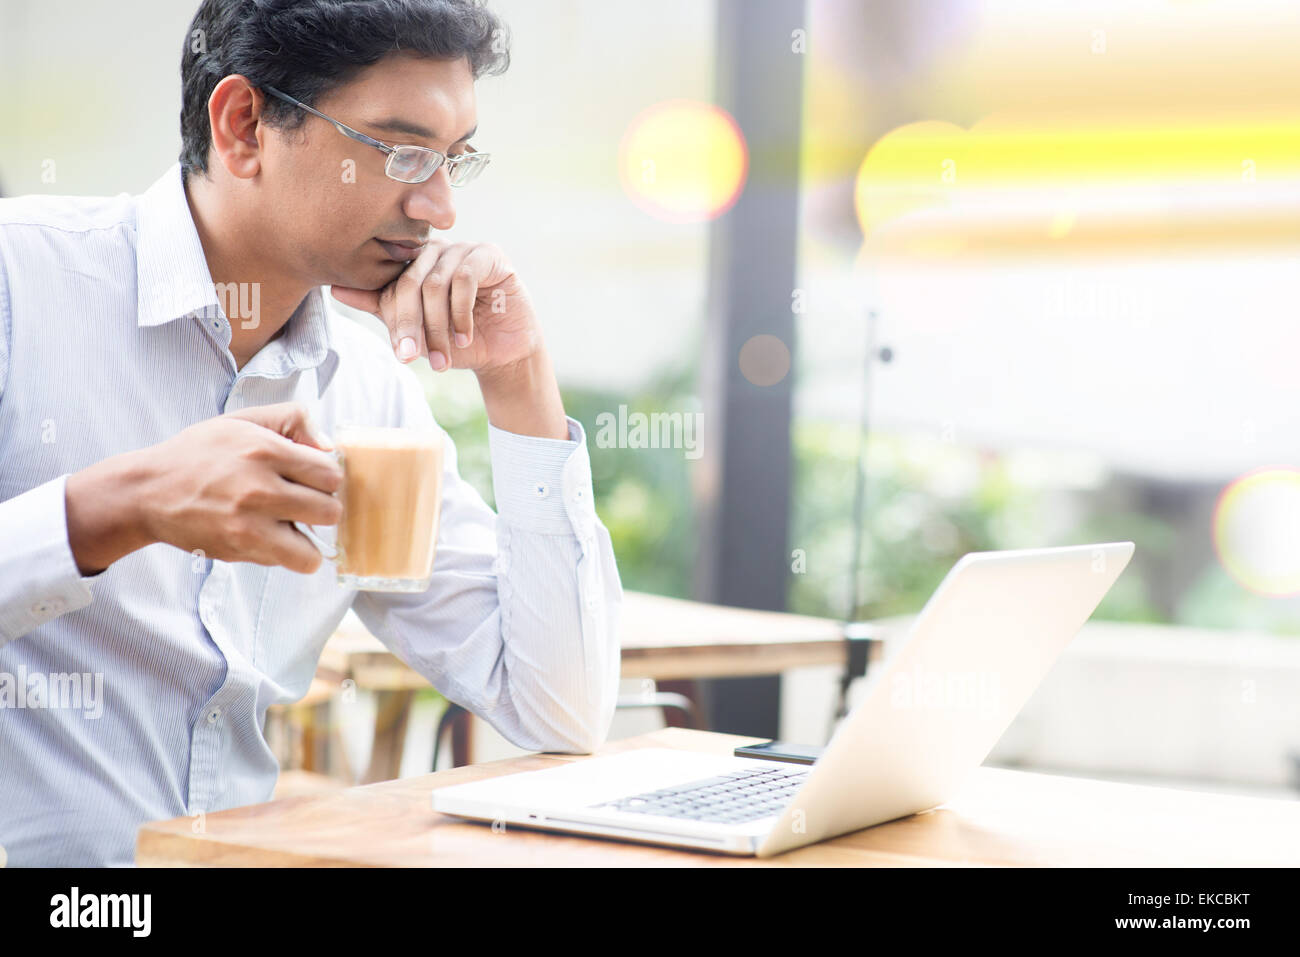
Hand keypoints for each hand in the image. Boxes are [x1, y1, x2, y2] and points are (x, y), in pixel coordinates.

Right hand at [66, 403, 343, 574]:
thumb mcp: (244, 420)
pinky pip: (284, 562)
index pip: (330, 474)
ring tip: (289, 525)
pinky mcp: (238, 551)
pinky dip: (282, 553)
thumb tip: (327, 445)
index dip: (324, 478)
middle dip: (320, 508)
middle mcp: (259, 489)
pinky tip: (266, 535)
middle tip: (300, 502)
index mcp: (265, 450)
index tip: (309, 478)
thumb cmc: (200, 454)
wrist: (150, 491)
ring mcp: (248, 525)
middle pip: (330, 511)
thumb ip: (292, 419)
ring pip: (312, 551)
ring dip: (305, 540)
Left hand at [330, 239, 540, 375]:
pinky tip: (465, 337)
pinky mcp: (489, 254)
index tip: (401, 354)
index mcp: (414, 264)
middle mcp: (436, 251)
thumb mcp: (415, 330)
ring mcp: (463, 248)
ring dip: (439, 327)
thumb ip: (380, 308)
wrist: (502, 355)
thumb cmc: (457, 341)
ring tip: (445, 356)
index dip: (396, 319)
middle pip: (411, 281)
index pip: (393, 283)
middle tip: (412, 356)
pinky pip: (465, 277)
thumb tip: (335, 289)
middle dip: (412, 325)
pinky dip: (462, 314)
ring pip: (437, 283)